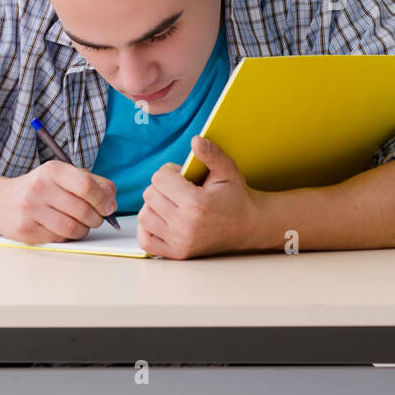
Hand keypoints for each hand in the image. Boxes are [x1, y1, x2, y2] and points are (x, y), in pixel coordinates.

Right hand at [0, 160, 117, 243]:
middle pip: (83, 210)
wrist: (0, 201)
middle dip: (97, 218)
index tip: (109, 207)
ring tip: (81, 225)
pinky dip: (67, 237)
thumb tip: (111, 198)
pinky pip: (58, 239)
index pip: (86, 186)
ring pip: (72, 228)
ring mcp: (31, 211)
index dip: (103, 200)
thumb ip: (90, 182)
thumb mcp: (62, 175)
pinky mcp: (26, 231)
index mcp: (53, 170)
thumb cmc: (39, 188)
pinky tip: (63, 229)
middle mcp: (40, 188)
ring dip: (84, 230)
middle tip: (97, 219)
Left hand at [137, 136, 260, 258]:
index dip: (169, 171)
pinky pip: (146, 241)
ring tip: (170, 203)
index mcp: (196, 203)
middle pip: (149, 195)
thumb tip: (195, 140)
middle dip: (161, 187)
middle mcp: (185, 225)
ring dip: (153, 206)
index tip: (181, 175)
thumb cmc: (236, 197)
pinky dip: (148, 229)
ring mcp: (180, 242)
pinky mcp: (178, 253)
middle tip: (177, 188)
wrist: (249, 226)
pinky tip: (161, 220)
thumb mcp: (228, 170)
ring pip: (144, 216)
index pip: (159, 178)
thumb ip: (211, 154)